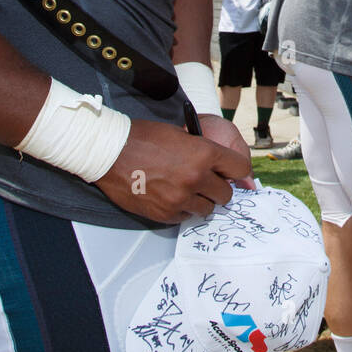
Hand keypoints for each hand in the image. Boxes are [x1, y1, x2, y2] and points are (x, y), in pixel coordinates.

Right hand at [95, 118, 251, 223]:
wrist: (110, 152)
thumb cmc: (144, 138)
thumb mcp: (181, 134)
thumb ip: (203, 150)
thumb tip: (219, 166)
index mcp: (205, 153)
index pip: (241, 169)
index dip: (235, 170)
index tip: (230, 173)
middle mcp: (196, 178)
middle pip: (226, 194)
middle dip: (218, 189)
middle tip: (206, 183)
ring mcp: (180, 198)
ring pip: (207, 209)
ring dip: (201, 201)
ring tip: (186, 190)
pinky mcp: (165, 213)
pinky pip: (185, 216)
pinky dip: (182, 209)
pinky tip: (170, 196)